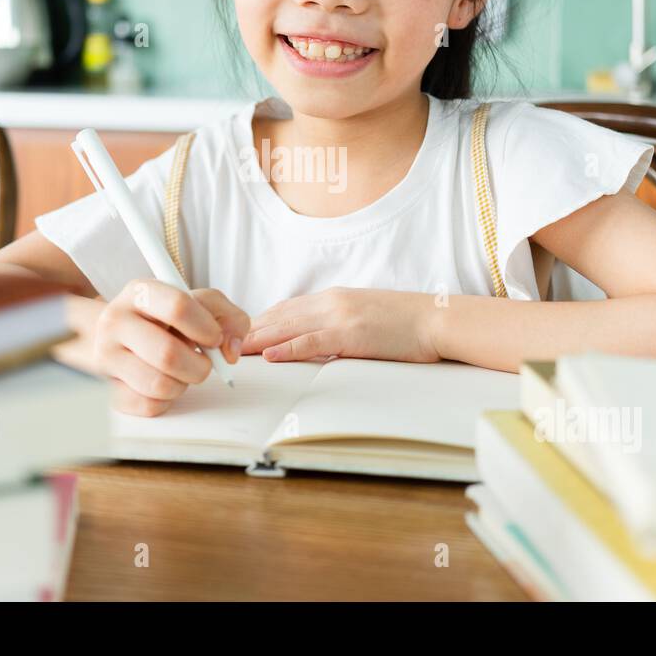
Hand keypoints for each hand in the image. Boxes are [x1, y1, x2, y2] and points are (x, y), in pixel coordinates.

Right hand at [92, 279, 250, 416]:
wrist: (122, 336)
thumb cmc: (168, 320)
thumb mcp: (202, 305)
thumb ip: (229, 318)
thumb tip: (230, 350)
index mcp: (141, 292)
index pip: (178, 306)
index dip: (206, 328)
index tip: (214, 338)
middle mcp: (116, 320)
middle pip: (168, 354)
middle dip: (199, 366)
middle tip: (204, 364)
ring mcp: (106, 354)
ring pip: (158, 385)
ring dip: (183, 384)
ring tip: (181, 372)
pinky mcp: (107, 387)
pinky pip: (148, 405)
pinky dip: (166, 400)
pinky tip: (163, 383)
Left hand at [241, 287, 441, 363]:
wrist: (436, 320)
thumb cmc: (406, 324)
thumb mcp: (364, 318)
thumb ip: (337, 325)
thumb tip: (316, 341)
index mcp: (333, 298)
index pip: (285, 309)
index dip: (258, 323)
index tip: (236, 334)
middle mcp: (330, 302)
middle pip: (278, 316)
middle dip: (247, 330)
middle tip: (219, 343)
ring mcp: (339, 316)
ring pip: (287, 327)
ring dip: (257, 340)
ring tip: (231, 350)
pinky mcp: (351, 334)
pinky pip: (311, 341)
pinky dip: (287, 348)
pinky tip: (269, 356)